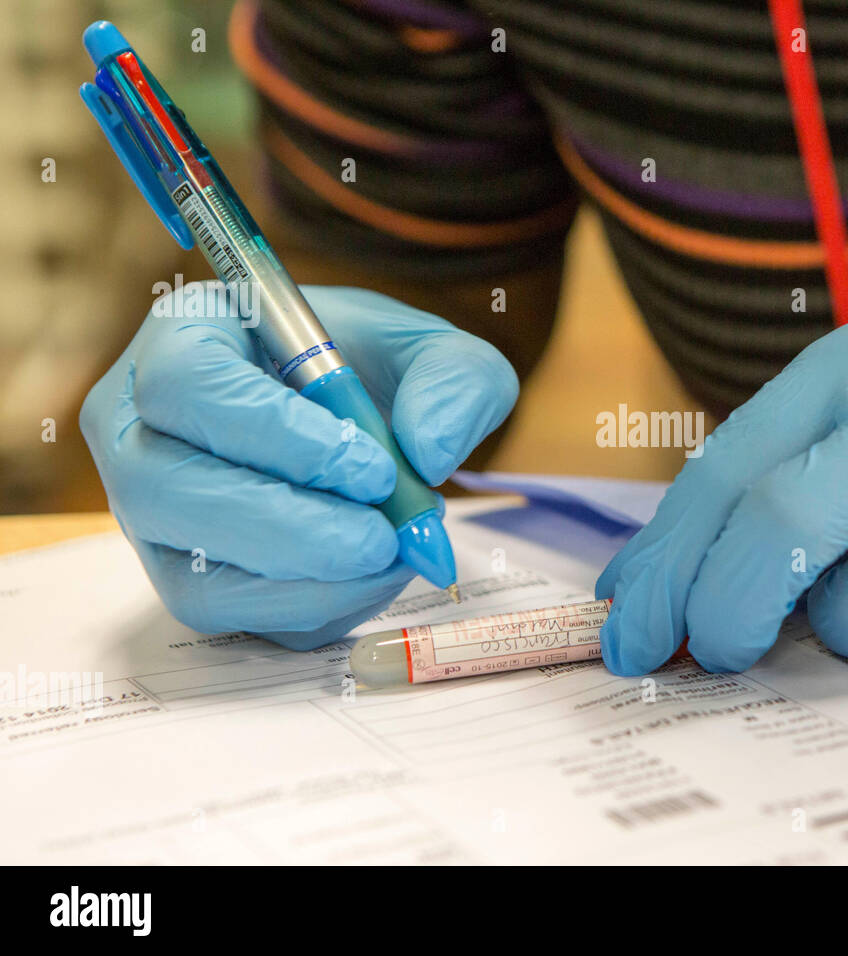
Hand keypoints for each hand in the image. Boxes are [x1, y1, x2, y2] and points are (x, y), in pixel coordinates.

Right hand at [81, 283, 516, 647]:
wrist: (355, 418)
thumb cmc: (369, 368)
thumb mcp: (429, 349)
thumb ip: (453, 378)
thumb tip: (429, 451)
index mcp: (183, 337)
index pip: (189, 386)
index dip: (276, 434)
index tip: (370, 469)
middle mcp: (138, 427)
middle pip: (168, 491)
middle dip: (291, 529)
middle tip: (382, 539)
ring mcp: (151, 513)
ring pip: (195, 577)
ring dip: (307, 583)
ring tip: (390, 554)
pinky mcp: (183, 576)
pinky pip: (233, 618)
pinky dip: (314, 609)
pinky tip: (369, 576)